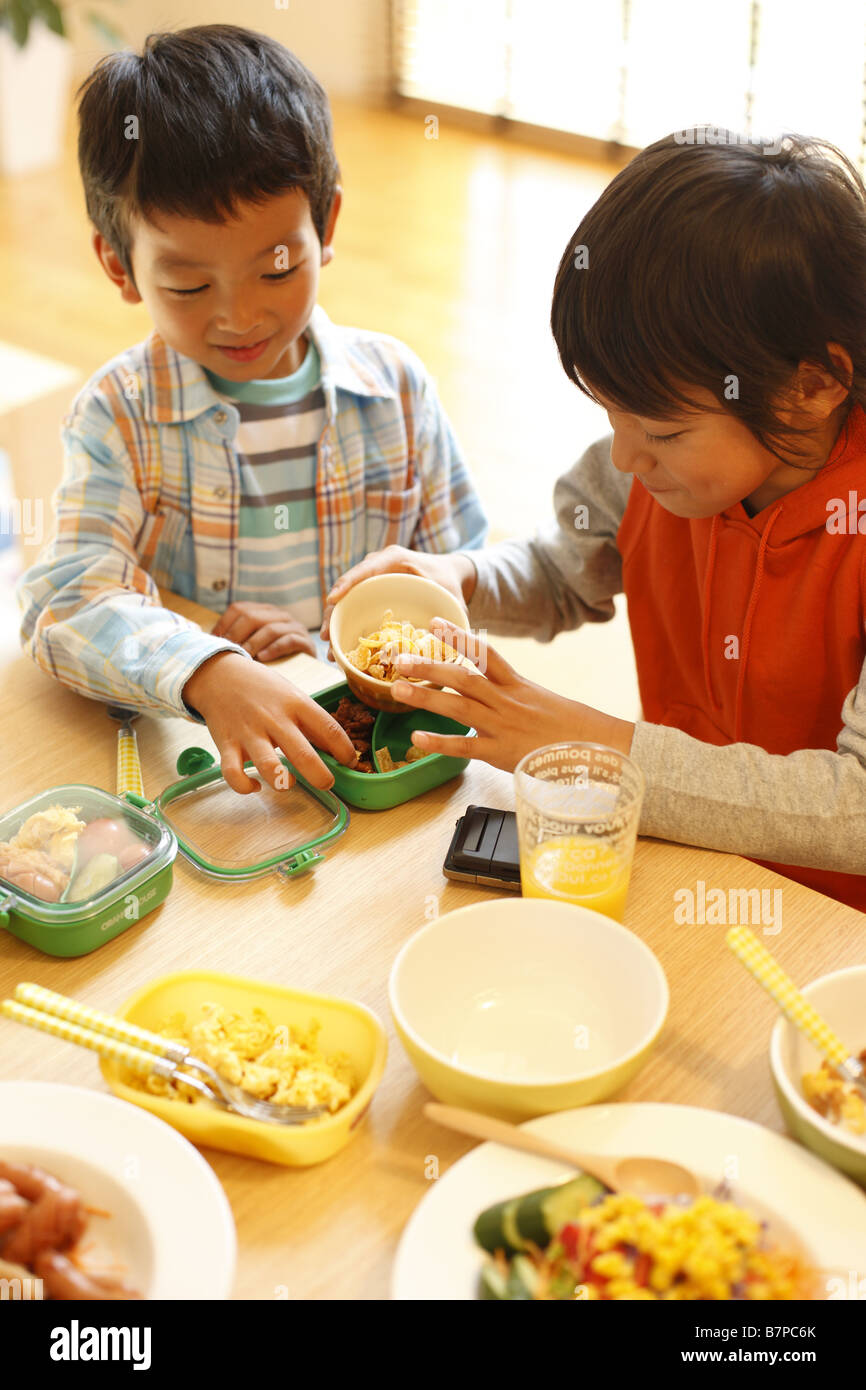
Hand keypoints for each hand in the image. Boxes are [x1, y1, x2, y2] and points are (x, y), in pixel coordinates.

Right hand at [182, 651, 358, 793]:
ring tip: (289, 782)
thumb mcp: (292, 695)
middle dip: (321, 777)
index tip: (349, 762)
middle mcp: (274, 719)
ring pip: (269, 767)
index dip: (345, 750)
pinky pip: (234, 774)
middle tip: (327, 783)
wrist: (220, 675)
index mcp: (296, 704)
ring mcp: (249, 732)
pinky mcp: (226, 744)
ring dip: (283, 782)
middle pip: (303, 754)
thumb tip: (336, 749)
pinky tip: (255, 785)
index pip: (329, 729)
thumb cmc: (263, 689)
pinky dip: (245, 786)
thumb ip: (311, 721)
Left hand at [211, 601, 316, 660]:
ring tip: (244, 657)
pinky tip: (263, 658)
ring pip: (270, 628)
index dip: (224, 624)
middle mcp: (278, 614)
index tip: (214, 642)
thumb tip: (206, 641)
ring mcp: (294, 626)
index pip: (238, 609)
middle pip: (252, 616)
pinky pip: (289, 640)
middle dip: (236, 635)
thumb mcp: (250, 644)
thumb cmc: (269, 658)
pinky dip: (274, 649)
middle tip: (228, 652)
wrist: (302, 669)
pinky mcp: (305, 641)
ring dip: (253, 644)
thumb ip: (234, 639)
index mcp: (263, 611)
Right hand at [319, 546, 477, 646]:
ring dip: (336, 624)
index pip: (366, 568)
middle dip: (334, 612)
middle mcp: (377, 567)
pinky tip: (341, 650)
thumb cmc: (448, 583)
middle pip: (348, 588)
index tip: (333, 599)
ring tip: (330, 652)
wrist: (448, 575)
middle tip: (327, 637)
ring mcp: (370, 581)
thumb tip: (441, 638)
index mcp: (394, 559)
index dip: (347, 583)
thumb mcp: (451, 595)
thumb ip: (449, 613)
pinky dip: (345, 627)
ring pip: (346, 601)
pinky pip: (352, 609)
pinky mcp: (369, 595)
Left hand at [386, 618, 635, 772]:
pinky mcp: (501, 753)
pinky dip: (439, 743)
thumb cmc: (573, 729)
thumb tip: (492, 692)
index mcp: (518, 685)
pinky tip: (416, 738)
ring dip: (425, 697)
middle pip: (463, 677)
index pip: (484, 653)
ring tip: (396, 689)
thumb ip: (514, 696)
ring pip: (458, 707)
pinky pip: (465, 747)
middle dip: (428, 666)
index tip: (433, 622)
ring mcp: (503, 726)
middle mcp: (507, 701)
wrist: (598, 750)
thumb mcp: (543, 702)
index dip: (457, 636)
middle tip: (398, 658)